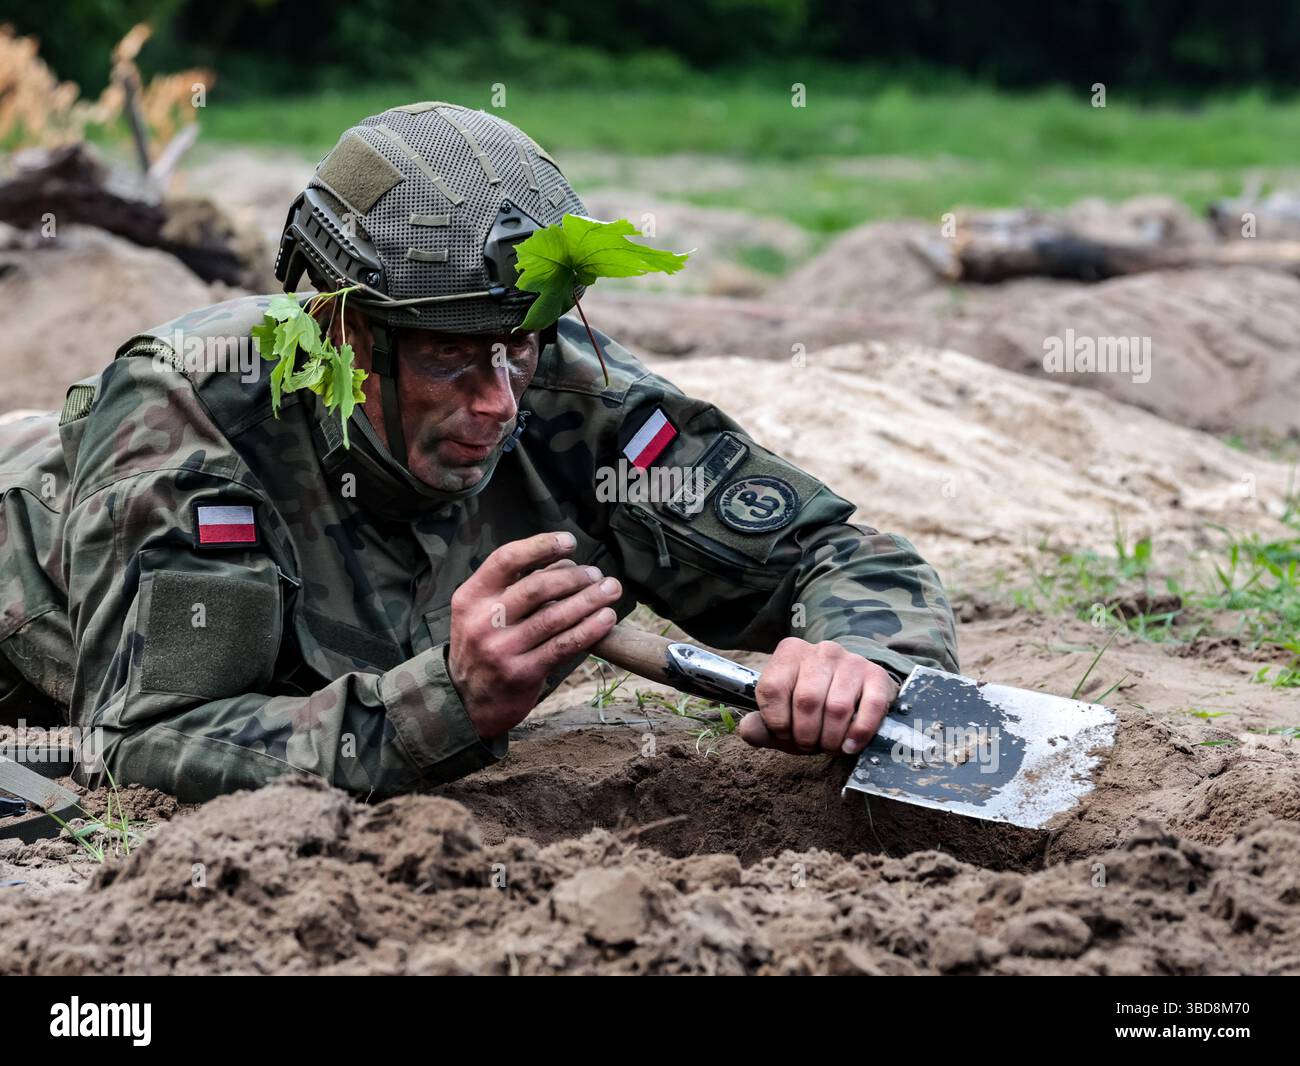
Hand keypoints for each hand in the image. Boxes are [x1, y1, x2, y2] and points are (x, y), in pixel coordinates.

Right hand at [449, 532, 620, 740]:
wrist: (465, 701)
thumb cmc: (482, 646)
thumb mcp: (479, 612)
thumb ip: (513, 587)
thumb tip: (564, 563)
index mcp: (471, 597)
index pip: (506, 559)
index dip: (540, 546)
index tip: (569, 542)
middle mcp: (483, 621)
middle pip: (537, 587)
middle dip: (574, 576)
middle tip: (596, 573)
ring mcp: (502, 649)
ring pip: (554, 617)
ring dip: (589, 600)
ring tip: (610, 590)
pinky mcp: (522, 673)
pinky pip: (563, 646)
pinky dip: (590, 629)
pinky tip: (607, 619)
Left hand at [738, 637, 898, 755]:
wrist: (853, 692)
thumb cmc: (811, 709)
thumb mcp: (781, 716)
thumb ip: (761, 726)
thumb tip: (749, 730)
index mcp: (790, 653)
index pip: (773, 689)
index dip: (776, 721)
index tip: (784, 733)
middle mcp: (821, 650)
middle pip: (806, 701)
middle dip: (805, 735)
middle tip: (809, 745)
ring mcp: (851, 660)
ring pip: (837, 708)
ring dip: (831, 738)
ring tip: (828, 746)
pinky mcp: (876, 675)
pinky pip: (870, 708)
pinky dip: (858, 734)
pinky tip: (849, 746)